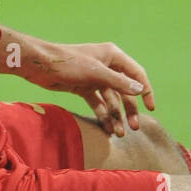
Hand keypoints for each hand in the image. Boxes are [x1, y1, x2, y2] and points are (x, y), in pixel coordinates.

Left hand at [25, 41, 155, 136]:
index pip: (136, 74)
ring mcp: (95, 78)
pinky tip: (108, 128)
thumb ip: (119, 82)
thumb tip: (140, 90)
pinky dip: (103, 115)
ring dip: (116, 115)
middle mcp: (106, 66)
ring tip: (120, 134)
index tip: (151, 108)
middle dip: (129, 109)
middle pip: (124, 90)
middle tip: (134, 128)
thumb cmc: (68, 63)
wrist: (40, 66)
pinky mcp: (84, 88)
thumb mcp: (96, 73)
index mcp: (113, 56)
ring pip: (111, 99)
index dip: (146, 90)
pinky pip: (98, 103)